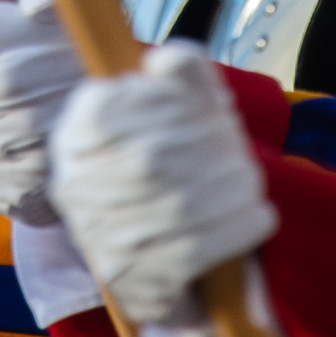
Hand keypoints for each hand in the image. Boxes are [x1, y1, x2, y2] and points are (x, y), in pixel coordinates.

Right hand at [47, 42, 277, 324]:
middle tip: (246, 162)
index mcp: (81, 126)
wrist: (141, 238)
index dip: (183, 110)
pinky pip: (190, 255)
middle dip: (216, 157)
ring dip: (231, 195)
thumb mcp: (167, 103)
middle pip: (156, 160)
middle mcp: (78, 180)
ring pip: (178, 208)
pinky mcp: (128, 277)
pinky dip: (232, 233)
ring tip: (253, 188)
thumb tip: (175, 58)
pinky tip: (257, 220)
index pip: (130, 110)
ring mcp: (99, 232)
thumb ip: (180, 72)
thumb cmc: (160, 157)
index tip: (221, 115)